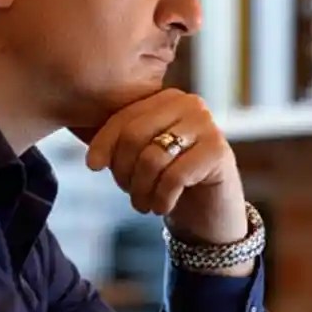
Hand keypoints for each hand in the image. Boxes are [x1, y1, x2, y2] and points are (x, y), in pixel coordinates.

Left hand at [75, 90, 247, 246]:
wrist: (211, 213)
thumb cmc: (171, 182)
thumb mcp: (141, 159)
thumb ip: (120, 145)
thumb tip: (92, 158)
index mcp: (168, 98)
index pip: (124, 117)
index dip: (104, 143)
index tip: (93, 166)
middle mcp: (190, 105)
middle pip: (135, 135)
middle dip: (123, 170)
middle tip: (129, 192)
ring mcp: (208, 126)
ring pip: (152, 158)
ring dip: (141, 190)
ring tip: (143, 205)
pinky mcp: (219, 152)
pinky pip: (174, 176)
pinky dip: (161, 198)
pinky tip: (162, 207)